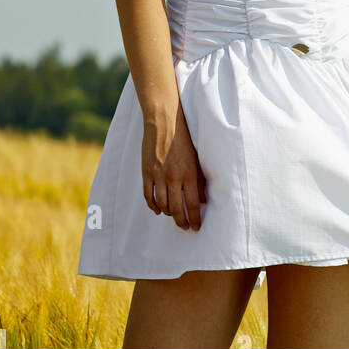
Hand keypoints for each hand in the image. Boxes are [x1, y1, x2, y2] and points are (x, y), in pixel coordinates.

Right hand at [141, 107, 207, 231]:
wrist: (164, 121)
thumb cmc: (184, 138)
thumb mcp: (196, 158)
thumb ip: (199, 179)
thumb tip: (202, 200)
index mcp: (188, 174)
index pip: (192, 204)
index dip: (194, 219)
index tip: (196, 227)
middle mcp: (173, 177)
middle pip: (176, 209)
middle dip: (182, 221)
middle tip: (185, 227)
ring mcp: (158, 175)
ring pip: (162, 204)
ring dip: (168, 214)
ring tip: (173, 217)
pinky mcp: (146, 172)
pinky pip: (148, 195)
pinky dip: (153, 205)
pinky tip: (158, 210)